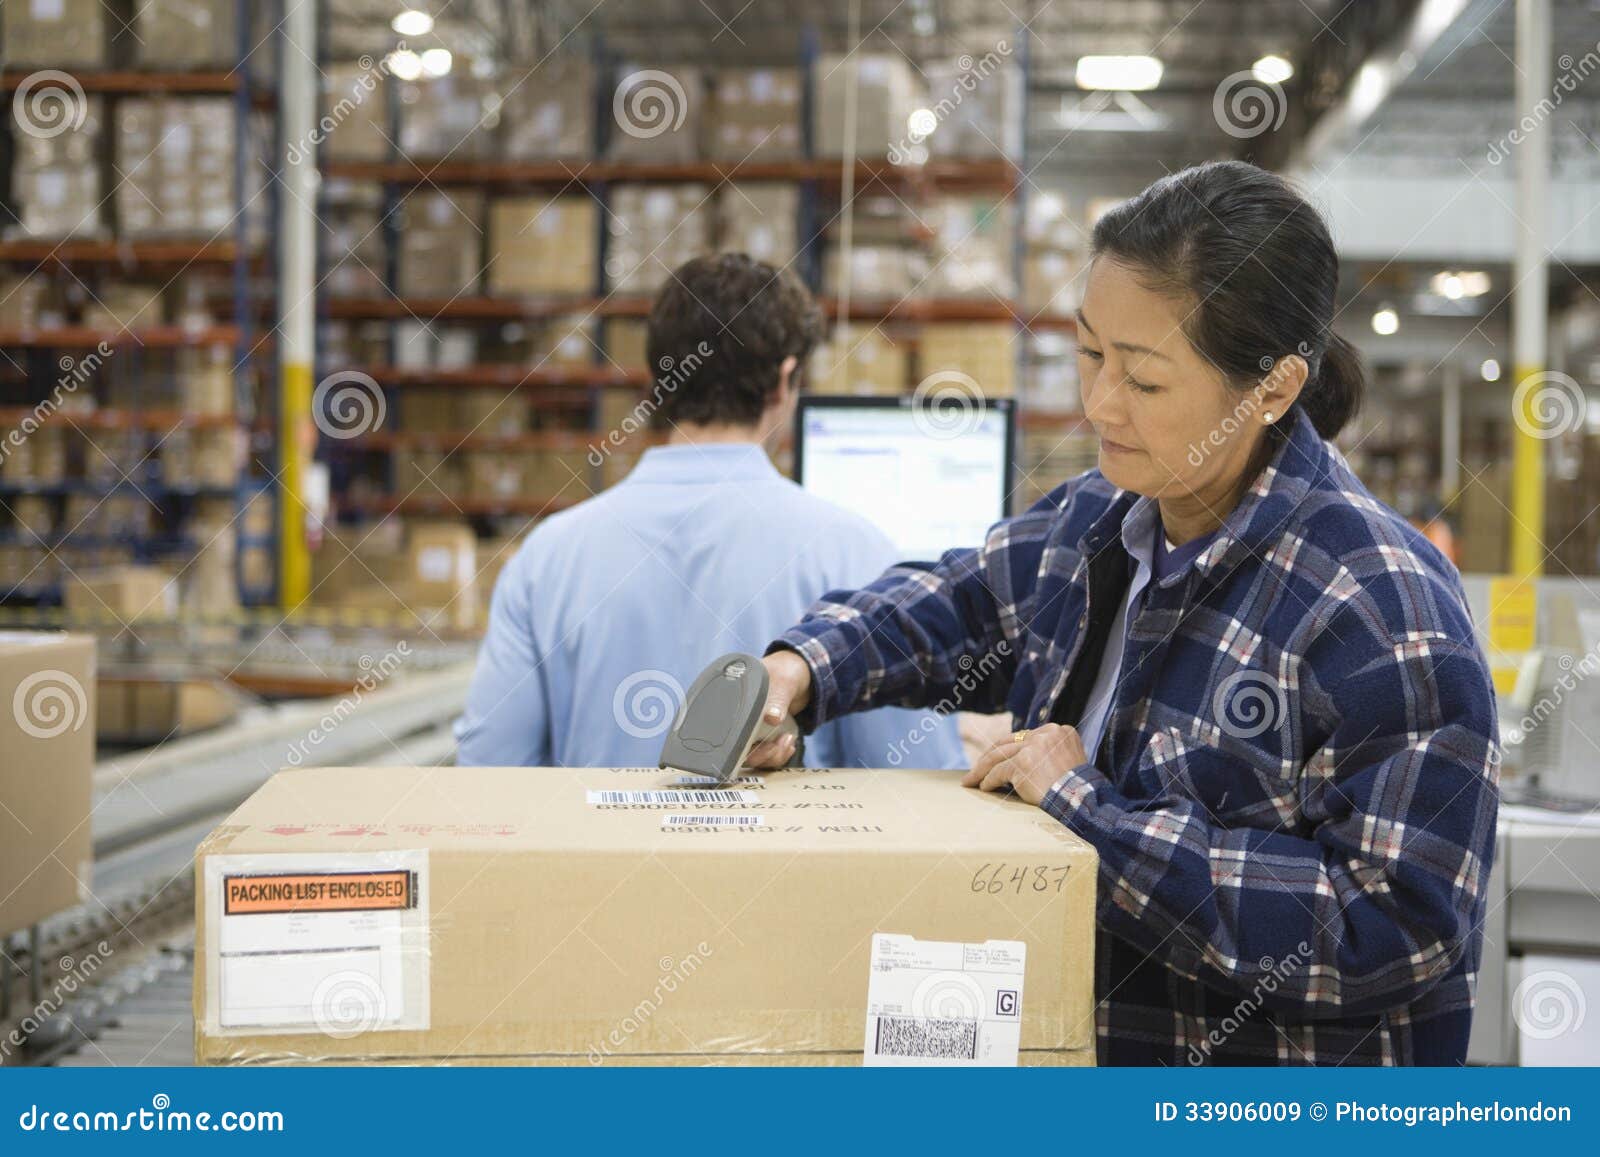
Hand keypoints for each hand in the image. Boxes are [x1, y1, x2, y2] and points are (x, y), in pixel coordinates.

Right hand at [743, 651, 813, 767]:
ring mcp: (752, 730)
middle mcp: (739, 719)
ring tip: (785, 742)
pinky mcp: (765, 738)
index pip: (723, 728)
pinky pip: (767, 757)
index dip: (734, 745)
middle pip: (737, 750)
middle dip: (759, 754)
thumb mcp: (782, 682)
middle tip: (774, 746)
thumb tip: (772, 718)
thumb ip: (778, 699)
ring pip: (753, 756)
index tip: (751, 747)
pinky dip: (778, 756)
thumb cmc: (784, 671)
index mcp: (734, 702)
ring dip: (771, 756)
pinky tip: (787, 744)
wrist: (801, 676)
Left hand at [960, 722, 1087, 805]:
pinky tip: (984, 787)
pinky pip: (999, 771)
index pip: (1024, 737)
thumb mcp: (1068, 758)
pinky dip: (989, 780)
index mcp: (1057, 730)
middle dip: (990, 756)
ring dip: (982, 769)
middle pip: (1009, 743)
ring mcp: (1033, 747)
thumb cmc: (1076, 788)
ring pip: (999, 756)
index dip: (1008, 748)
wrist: (1080, 800)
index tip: (996, 757)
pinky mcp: (1022, 762)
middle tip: (976, 769)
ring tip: (972, 779)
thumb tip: (1020, 756)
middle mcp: (1045, 734)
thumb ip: (1048, 751)